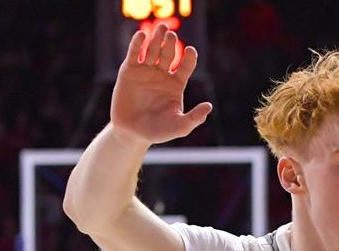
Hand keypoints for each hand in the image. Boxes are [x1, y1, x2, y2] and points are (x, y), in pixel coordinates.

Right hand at [110, 28, 212, 144]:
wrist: (131, 133)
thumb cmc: (157, 131)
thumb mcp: (179, 127)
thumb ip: (194, 118)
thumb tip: (208, 106)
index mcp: (176, 84)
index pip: (185, 65)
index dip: (189, 57)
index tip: (190, 51)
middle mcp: (162, 74)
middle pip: (169, 53)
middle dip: (171, 43)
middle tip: (171, 36)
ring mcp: (145, 70)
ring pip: (153, 49)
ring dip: (157, 38)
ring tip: (161, 28)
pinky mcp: (129, 71)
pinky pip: (134, 53)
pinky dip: (137, 43)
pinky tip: (142, 35)